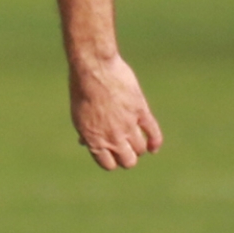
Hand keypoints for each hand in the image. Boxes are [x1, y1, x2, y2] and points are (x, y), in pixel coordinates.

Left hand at [69, 55, 162, 170]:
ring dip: (139, 147)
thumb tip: (85, 144)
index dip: (111, 160)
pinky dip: (156, 142)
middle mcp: (112, 137)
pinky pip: (154, 134)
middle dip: (127, 157)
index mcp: (94, 139)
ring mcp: (128, 125)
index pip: (108, 164)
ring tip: (134, 140)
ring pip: (141, 149)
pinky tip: (154, 146)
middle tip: (125, 148)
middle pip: (128, 161)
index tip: (111, 154)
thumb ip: (86, 132)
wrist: (94, 68)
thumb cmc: (81, 90)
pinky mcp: (141, 112)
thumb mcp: (78, 115)